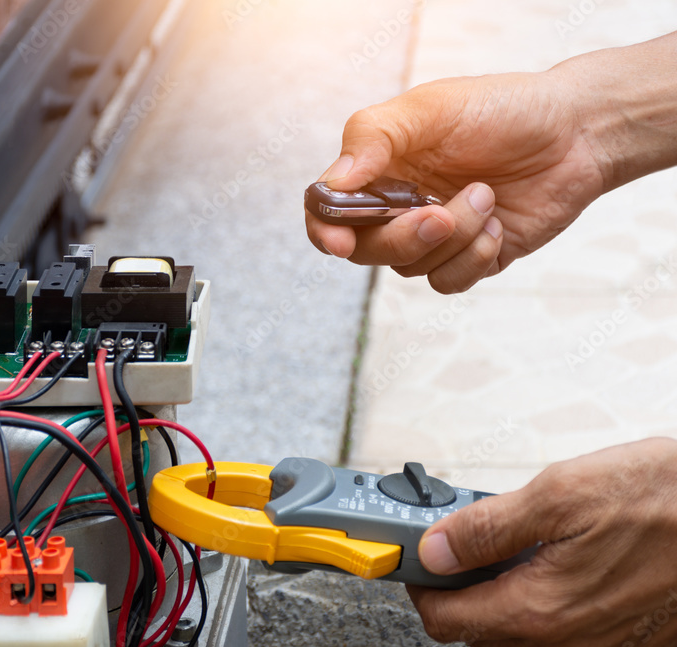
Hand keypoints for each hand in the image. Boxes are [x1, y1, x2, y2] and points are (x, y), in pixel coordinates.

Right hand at [306, 68, 609, 292]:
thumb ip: (372, 138)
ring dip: (454, 237)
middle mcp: (397, 206)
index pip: (327, 210)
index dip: (324, 230)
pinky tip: (498, 223)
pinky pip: (448, 282)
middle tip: (439, 214)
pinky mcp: (469, 259)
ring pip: (410, 267)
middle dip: (401, 238)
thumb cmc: (501, 109)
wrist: (578, 132)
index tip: (340, 240)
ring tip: (486, 196)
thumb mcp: (429, 108)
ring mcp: (433, 236)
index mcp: (377, 169)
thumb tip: (332, 184)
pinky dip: (474, 256)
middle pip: (365, 249)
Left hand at [407, 438, 676, 646]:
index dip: (420, 580)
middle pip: (478, 625)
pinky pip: (563, 631)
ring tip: (522, 535)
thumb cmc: (670, 501)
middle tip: (466, 531)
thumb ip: (487, 528)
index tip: (414, 550)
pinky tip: (564, 556)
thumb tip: (432, 547)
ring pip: (520, 629)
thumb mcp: (563, 493)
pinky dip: (546, 596)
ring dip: (504, 586)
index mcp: (538, 612)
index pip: (443, 618)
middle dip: (460, 581)